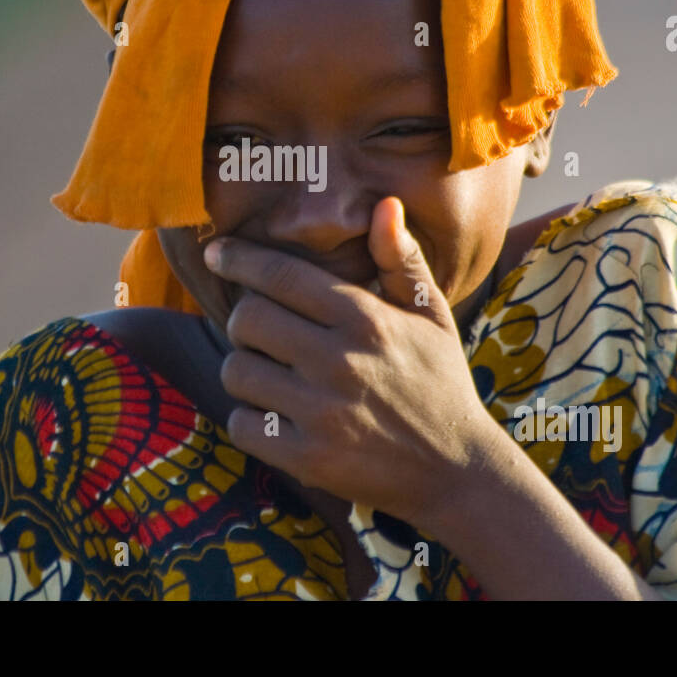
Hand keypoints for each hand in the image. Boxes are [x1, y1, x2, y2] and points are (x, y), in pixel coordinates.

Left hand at [204, 196, 495, 525]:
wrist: (458, 472)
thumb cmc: (440, 383)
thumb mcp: (432, 316)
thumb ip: (401, 260)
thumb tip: (384, 205)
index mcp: (365, 319)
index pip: (281, 275)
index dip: (239, 259)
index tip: (217, 252)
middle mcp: (339, 361)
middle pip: (246, 319)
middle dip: (244, 319)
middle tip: (261, 330)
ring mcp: (321, 412)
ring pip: (237, 371)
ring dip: (244, 369)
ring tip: (270, 374)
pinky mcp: (308, 457)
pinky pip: (242, 425)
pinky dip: (249, 420)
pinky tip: (274, 415)